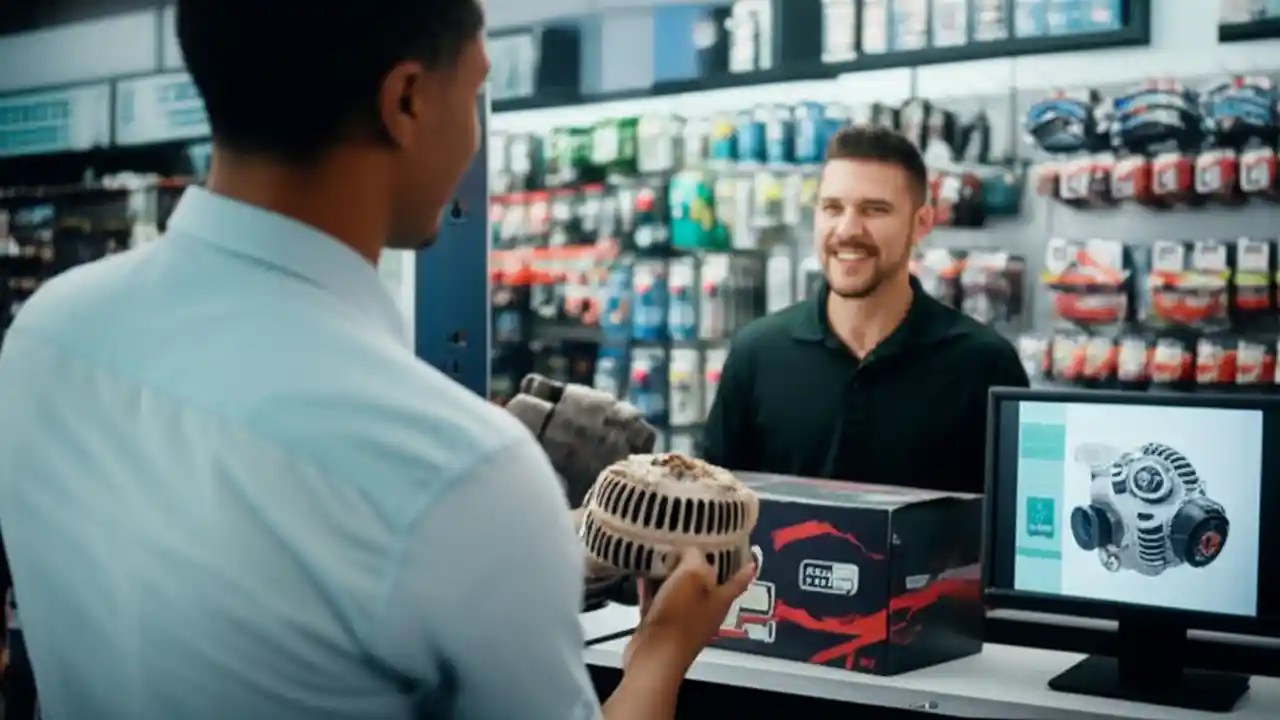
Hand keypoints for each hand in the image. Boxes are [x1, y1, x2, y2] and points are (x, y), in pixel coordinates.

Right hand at [623, 547, 755, 673]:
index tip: (749, 549)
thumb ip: (695, 558)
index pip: (740, 579)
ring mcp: (684, 620)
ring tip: (666, 548)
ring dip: (675, 572)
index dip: (745, 564)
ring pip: (682, 589)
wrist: (654, 657)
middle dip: (703, 561)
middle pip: (708, 582)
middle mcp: (706, 610)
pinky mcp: (662, 626)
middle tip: (695, 537)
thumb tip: (693, 551)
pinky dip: (654, 586)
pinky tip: (643, 570)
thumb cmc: (680, 615)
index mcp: (721, 599)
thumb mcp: (693, 576)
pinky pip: (660, 600)